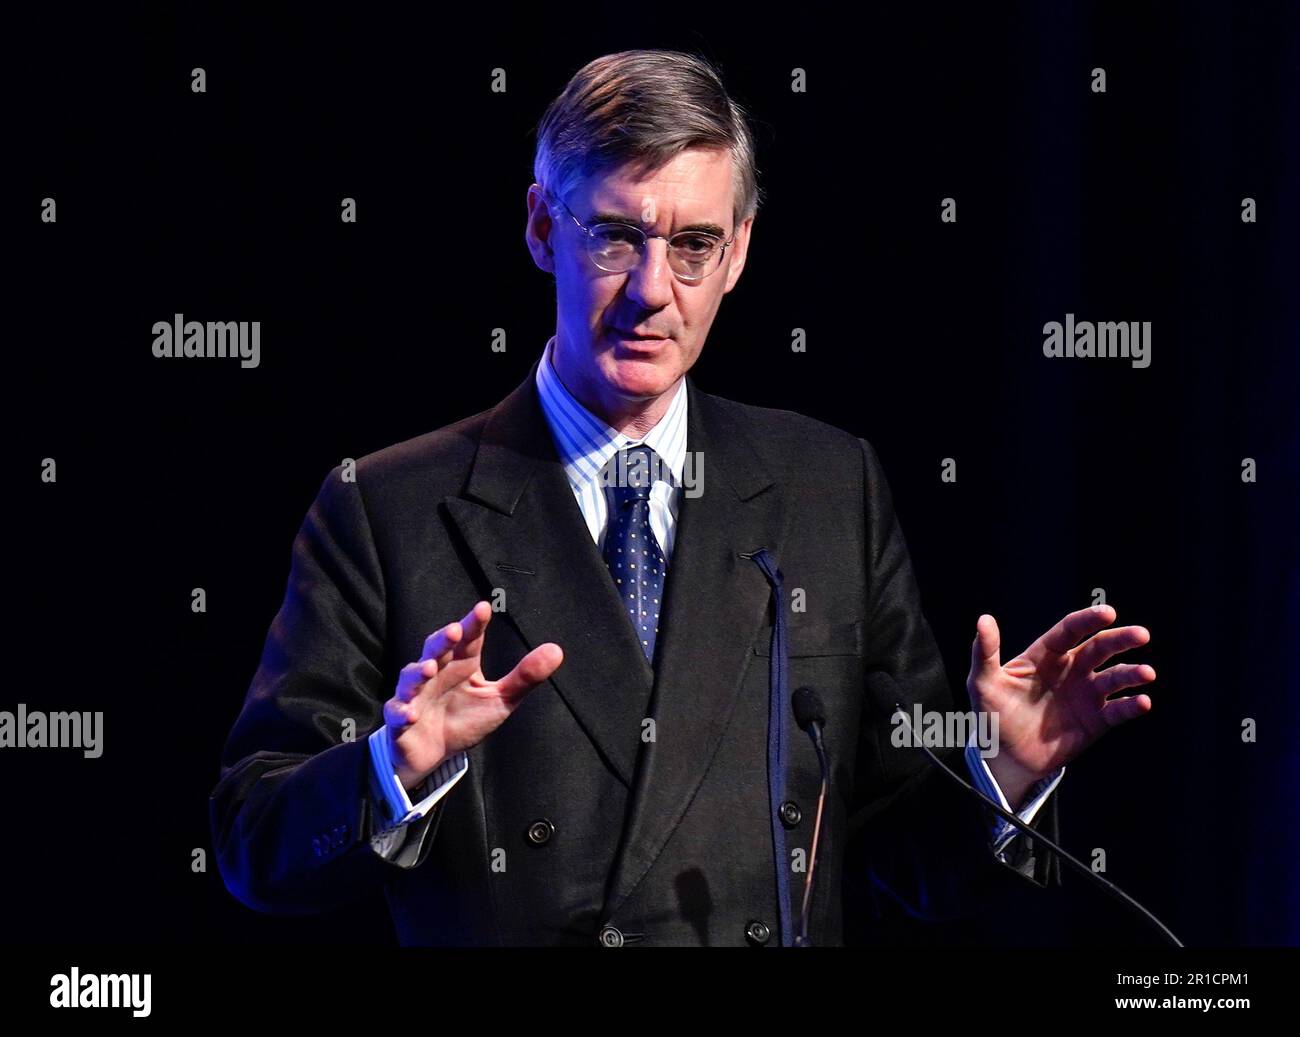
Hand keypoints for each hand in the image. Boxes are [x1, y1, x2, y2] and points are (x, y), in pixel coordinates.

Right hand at [383, 601, 562, 790]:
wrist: (434, 753)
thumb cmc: (465, 718)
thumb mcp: (500, 699)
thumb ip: (525, 676)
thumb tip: (557, 650)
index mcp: (461, 663)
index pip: (469, 639)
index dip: (474, 623)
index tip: (483, 608)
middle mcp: (436, 672)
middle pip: (436, 649)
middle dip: (443, 639)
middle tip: (456, 631)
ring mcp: (415, 694)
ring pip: (412, 677)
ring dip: (419, 672)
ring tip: (430, 669)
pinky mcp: (400, 718)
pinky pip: (398, 712)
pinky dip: (403, 711)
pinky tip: (411, 714)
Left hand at [967, 604, 1155, 803]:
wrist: (1006, 758)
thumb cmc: (992, 715)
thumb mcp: (983, 684)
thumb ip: (984, 652)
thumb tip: (984, 619)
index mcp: (1046, 655)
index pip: (1070, 631)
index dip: (1088, 620)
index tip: (1108, 612)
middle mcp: (1070, 670)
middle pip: (1100, 648)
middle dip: (1121, 639)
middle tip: (1141, 635)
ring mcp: (1086, 695)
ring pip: (1115, 677)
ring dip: (1132, 673)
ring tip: (1146, 673)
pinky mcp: (1096, 721)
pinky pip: (1118, 710)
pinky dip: (1132, 706)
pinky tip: (1143, 702)